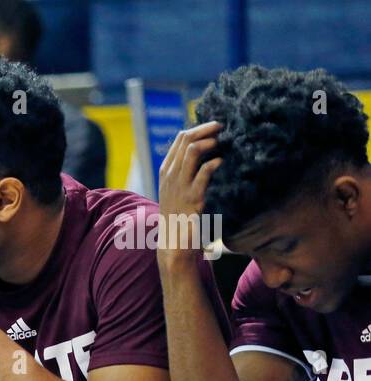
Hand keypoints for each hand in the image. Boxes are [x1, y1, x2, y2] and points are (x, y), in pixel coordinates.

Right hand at [157, 122, 223, 265]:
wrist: (173, 243)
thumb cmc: (180, 216)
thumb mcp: (177, 190)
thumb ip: (186, 172)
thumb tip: (207, 152)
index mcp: (166, 171)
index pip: (180, 138)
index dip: (200, 128)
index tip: (216, 129)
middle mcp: (170, 175)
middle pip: (186, 139)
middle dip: (207, 129)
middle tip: (224, 129)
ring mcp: (179, 186)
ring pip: (192, 150)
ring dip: (210, 142)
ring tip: (222, 144)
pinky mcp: (192, 198)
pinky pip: (204, 172)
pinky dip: (215, 163)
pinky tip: (223, 163)